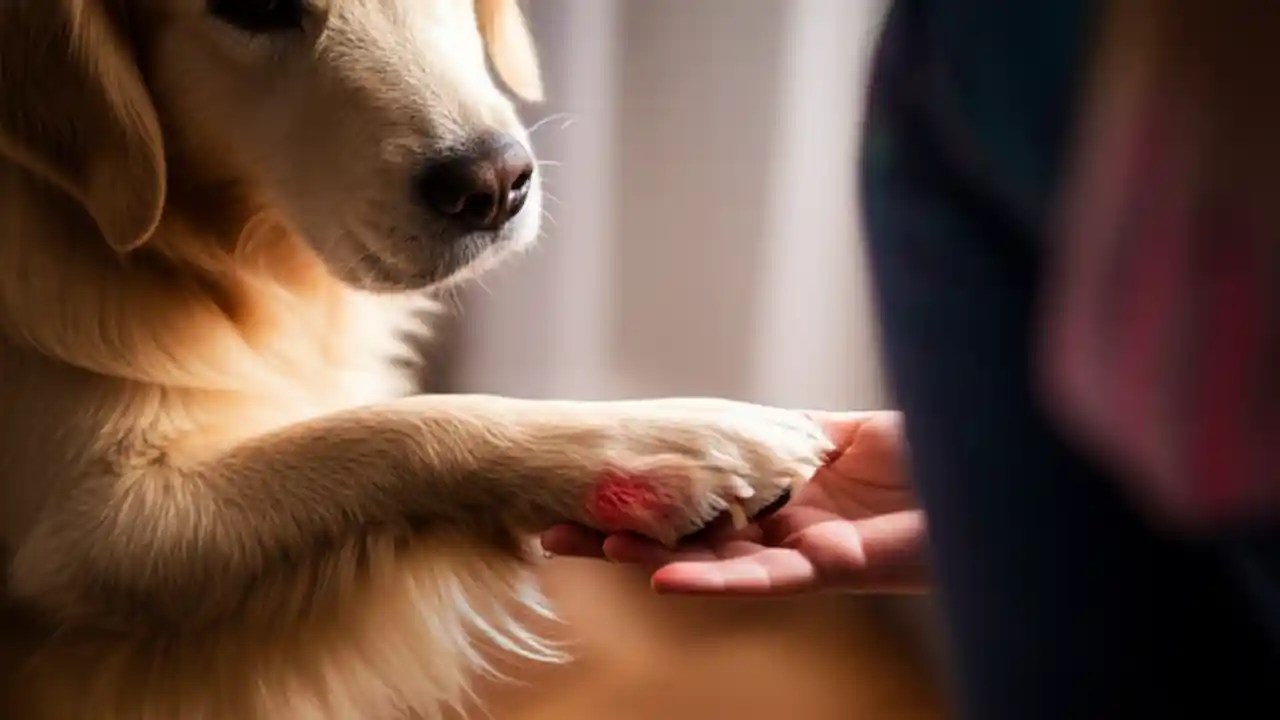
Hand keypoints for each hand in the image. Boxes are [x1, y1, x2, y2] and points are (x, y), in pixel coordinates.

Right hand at [541, 411, 927, 595]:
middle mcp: (781, 530)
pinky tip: (663, 577)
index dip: (644, 496)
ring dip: (650, 558)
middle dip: (623, 537)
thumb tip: (732, 417)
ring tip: (591, 549)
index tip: (585, 486)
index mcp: (779, 496)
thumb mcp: (841, 430)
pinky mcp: (831, 570)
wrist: (989, 480)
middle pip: (688, 538)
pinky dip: (715, 580)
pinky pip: (764, 578)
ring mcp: (802, 553)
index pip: (696, 499)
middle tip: (555, 530)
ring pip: (711, 563)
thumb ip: (788, 431)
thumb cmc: (926, 454)